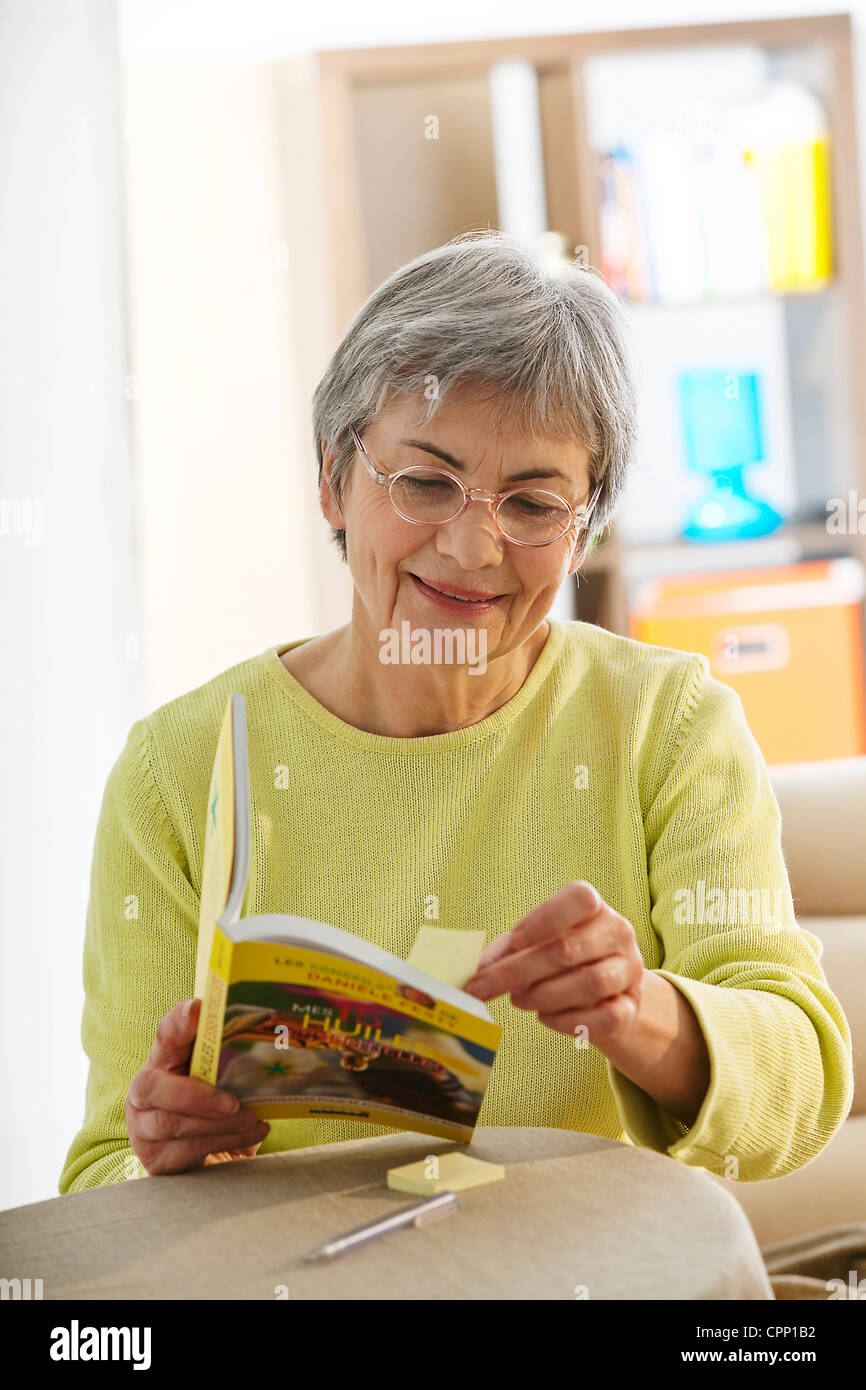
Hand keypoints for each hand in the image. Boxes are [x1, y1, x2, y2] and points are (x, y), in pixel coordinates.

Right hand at [126, 998, 269, 1175]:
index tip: (196, 1009)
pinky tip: (251, 1133)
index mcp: (162, 1059)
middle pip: (154, 1087)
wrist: (195, 1150)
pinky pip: (188, 1149)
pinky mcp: (154, 1159)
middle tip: (233, 1103)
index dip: (179, 1022)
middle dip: (197, 1096)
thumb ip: (229, 1057)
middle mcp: (143, 1091)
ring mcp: (143, 1127)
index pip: (166, 1034)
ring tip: (252, 1119)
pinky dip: (225, 1141)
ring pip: (173, 1123)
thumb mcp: (218, 1076)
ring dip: (219, 1123)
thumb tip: (274, 1035)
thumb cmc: (212, 1101)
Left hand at [464, 881, 646, 1046]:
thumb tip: (477, 969)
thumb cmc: (562, 959)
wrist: (608, 993)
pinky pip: (603, 1017)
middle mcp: (618, 932)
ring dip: (544, 996)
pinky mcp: (632, 1006)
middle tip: (484, 987)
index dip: (544, 919)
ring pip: (590, 983)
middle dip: (518, 971)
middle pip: (569, 949)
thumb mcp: (535, 942)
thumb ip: (508, 950)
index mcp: (594, 906)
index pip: (579, 899)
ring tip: (519, 1000)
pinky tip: (545, 1017)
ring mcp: (630, 969)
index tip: (514, 940)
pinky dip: (566, 1021)